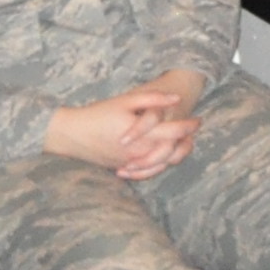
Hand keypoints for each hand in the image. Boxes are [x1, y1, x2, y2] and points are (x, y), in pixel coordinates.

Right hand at [46, 81, 201, 180]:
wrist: (72, 134)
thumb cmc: (99, 114)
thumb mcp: (126, 101)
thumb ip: (153, 99)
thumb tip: (176, 99)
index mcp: (142, 135)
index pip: (174, 133)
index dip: (189, 126)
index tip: (197, 119)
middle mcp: (139, 153)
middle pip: (171, 152)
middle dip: (185, 142)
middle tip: (192, 131)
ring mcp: (130, 163)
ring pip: (161, 165)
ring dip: (175, 155)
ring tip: (182, 142)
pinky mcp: (123, 168)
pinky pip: (146, 171)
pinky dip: (158, 165)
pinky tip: (163, 156)